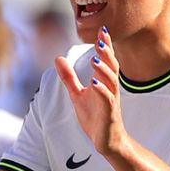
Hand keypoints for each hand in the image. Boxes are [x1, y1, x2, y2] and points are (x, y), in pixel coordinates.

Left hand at [54, 25, 127, 157]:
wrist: (106, 141)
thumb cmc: (95, 117)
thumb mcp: (77, 95)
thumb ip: (69, 77)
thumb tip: (57, 58)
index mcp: (104, 82)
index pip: (106, 60)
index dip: (105, 45)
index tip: (102, 30)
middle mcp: (110, 88)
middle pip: (112, 66)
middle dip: (106, 52)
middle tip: (100, 40)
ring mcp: (111, 100)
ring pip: (112, 81)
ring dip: (103, 69)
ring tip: (94, 59)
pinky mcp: (110, 113)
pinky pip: (108, 100)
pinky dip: (101, 90)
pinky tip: (94, 83)